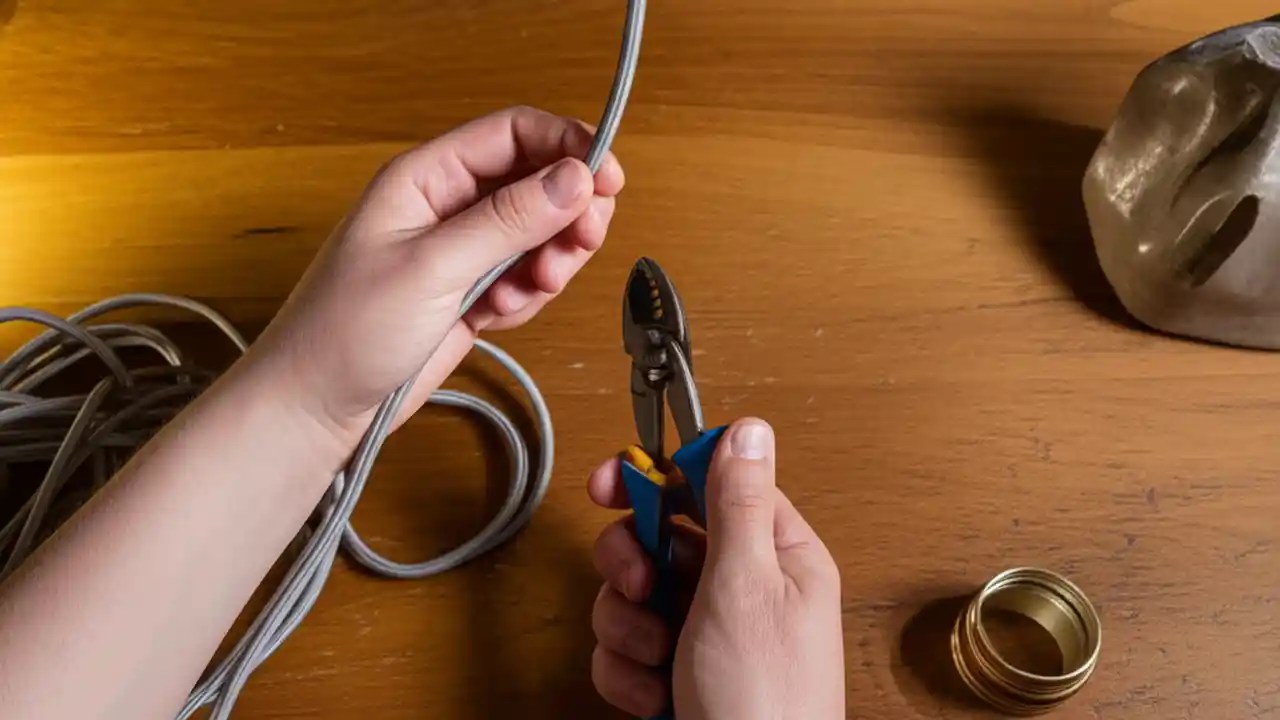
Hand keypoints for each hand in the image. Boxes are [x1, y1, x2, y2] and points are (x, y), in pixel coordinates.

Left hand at [245, 106, 624, 445]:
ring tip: (534, 289)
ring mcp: (460, 252)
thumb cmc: (345, 330)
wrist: (316, 407)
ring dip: (552, 259)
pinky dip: (529, 296)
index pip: (513, 135)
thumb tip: (574, 178)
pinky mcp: (469, 294)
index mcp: (426, 178)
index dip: (567, 146)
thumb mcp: (433, 267)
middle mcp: (447, 206)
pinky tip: (502, 317)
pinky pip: (525, 279)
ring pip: (538, 234)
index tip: (608, 176)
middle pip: (536, 182)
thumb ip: (507, 221)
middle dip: (568, 211)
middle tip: (582, 243)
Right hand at [587, 418, 845, 718]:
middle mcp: (742, 590)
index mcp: (777, 557)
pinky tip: (656, 697)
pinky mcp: (675, 674)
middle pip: (661, 536)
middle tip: (639, 584)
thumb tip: (748, 428)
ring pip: (633, 593)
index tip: (612, 482)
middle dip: (633, 563)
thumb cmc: (763, 703)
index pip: (713, 486)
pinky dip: (629, 673)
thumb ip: (737, 505)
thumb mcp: (747, 588)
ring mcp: (705, 634)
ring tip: (656, 660)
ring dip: (629, 627)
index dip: (661, 477)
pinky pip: (626, 647)